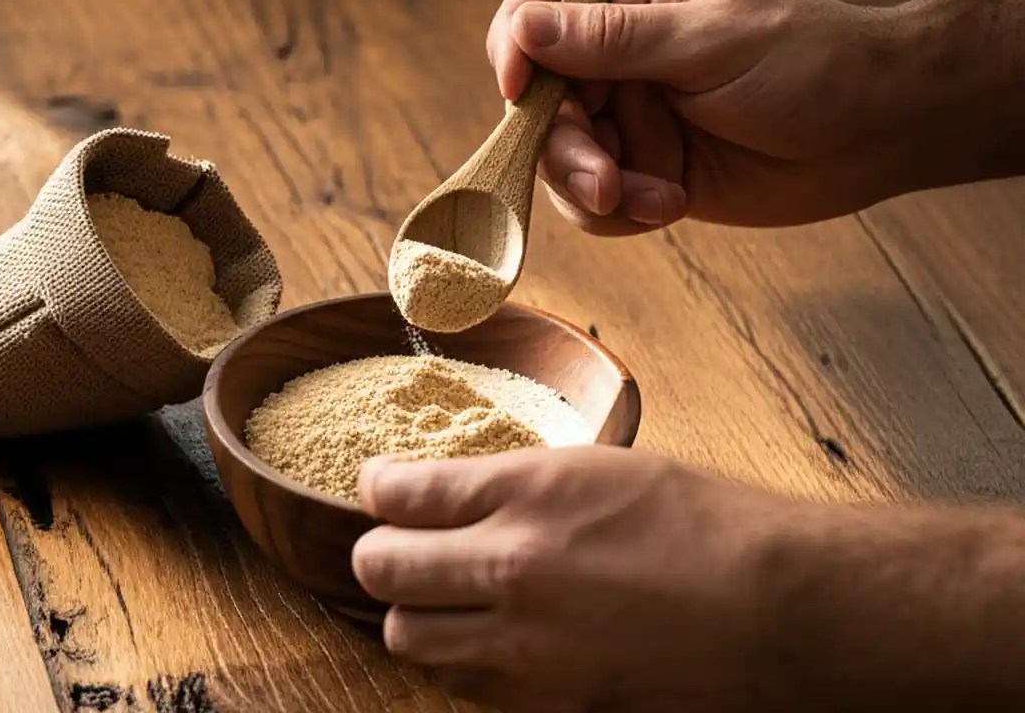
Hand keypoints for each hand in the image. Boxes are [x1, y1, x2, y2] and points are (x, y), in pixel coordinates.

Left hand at [351, 445, 788, 710]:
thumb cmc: (707, 526)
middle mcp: (513, 570)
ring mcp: (525, 648)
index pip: (401, 493)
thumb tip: (449, 491)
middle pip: (381, 568)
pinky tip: (493, 640)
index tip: (382, 489)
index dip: (380, 488)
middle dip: (379, 552)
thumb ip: (515, 483)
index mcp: (530, 495)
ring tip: (446, 596)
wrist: (779, 613)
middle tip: (398, 544)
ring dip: (415, 612)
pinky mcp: (545, 705)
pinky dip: (462, 662)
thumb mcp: (604, 470)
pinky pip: (463, 687)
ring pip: (408, 638)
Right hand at [486, 0, 1015, 234]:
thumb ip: (613, 40)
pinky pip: (592, 203)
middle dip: (564, 148)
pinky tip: (668, 205)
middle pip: (540, 101)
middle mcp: (619, 58)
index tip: (517, 87)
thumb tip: (526, 31)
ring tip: (653, 198)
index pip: (538, 12)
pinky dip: (618, 214)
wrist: (875, 135)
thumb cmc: (813, 64)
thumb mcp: (709, 43)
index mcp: (634, 1)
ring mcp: (628, 116)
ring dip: (594, 190)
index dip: (515, 48)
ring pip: (560, 159)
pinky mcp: (642, 169)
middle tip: (604, 183)